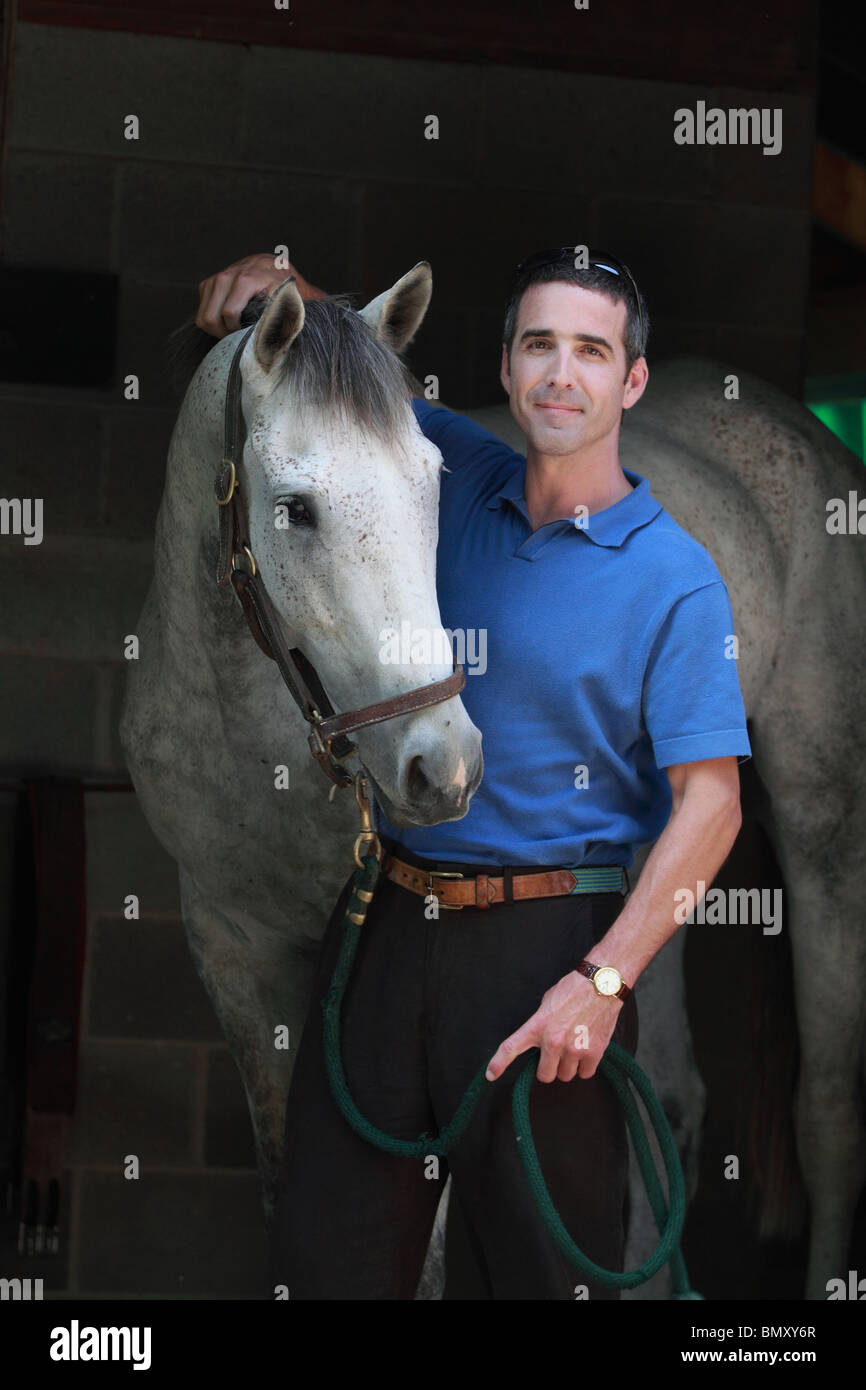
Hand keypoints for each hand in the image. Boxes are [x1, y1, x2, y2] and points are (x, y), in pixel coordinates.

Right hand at [195, 251, 327, 337]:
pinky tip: (228, 322)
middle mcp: (228, 275)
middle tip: (238, 338)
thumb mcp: (290, 301)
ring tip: (234, 331)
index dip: (236, 333)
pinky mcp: (209, 283)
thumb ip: (282, 316)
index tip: (248, 338)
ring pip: (203, 316)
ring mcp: (217, 278)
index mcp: (247, 279)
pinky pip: (201, 311)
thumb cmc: (285, 288)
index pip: (228, 314)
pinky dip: (212, 321)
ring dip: (216, 330)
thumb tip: (273, 338)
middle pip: (210, 317)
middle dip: (223, 334)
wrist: (276, 267)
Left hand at [485, 971, 622, 1083]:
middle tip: (556, 1055)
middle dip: (549, 1068)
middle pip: (545, 1075)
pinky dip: (585, 1066)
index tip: (491, 1074)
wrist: (601, 985)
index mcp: (537, 1026)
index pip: (511, 1047)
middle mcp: (553, 1041)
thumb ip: (540, 1025)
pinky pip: (585, 1074)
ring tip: (575, 1047)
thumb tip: (539, 1042)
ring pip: (566, 1076)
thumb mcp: (546, 1004)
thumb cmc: (573, 989)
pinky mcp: (593, 1053)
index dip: (498, 1063)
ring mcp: (574, 1049)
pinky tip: (587, 1050)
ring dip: (568, 1066)